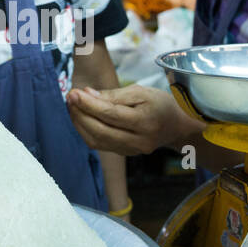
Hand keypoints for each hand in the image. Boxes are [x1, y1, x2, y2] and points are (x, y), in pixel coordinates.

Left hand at [66, 84, 199, 156]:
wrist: (177, 127)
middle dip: (81, 114)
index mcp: (145, 122)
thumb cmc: (160, 104)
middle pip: (101, 130)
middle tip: (70, 98)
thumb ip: (114, 95)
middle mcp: (139, 141)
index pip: (110, 114)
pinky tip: (81, 117)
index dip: (89, 104)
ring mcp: (132, 151)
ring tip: (72, 106)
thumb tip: (87, 95)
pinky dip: (86, 131)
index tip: (74, 93)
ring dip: (80, 124)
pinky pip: (100, 145)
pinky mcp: (125, 154)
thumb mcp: (141, 92)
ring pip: (97, 141)